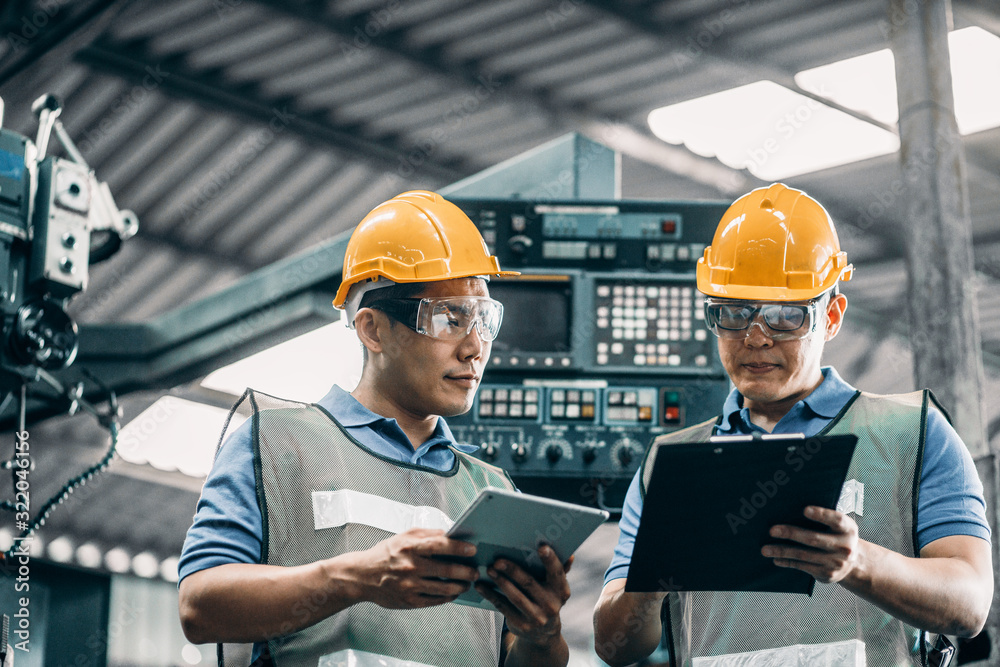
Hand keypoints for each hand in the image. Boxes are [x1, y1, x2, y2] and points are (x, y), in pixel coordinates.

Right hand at [358, 528, 478, 608]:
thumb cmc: (386, 554)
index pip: (439, 545)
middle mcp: (410, 567)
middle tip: (476, 571)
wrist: (363, 576)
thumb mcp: (403, 536)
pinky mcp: (409, 601)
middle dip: (466, 571)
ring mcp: (410, 586)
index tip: (472, 549)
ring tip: (468, 583)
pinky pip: (435, 601)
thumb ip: (427, 534)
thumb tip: (449, 534)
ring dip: (461, 586)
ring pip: (444, 589)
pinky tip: (454, 593)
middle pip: (446, 570)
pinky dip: (448, 597)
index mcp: (409, 548)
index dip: (458, 548)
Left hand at [476, 545, 572, 647]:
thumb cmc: (547, 599)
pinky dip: (490, 595)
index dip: (550, 560)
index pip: (557, 573)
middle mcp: (551, 605)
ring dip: (500, 582)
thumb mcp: (556, 587)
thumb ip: (560, 570)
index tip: (542, 547)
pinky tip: (480, 585)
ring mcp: (535, 617)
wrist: (543, 634)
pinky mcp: (520, 624)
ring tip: (489, 570)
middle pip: (530, 584)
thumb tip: (570, 555)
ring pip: (515, 596)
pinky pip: (503, 607)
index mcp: (561, 591)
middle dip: (513, 570)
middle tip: (498, 560)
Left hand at [762, 506, 861, 583]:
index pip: (836, 520)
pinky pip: (803, 567)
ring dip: (782, 551)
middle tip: (772, 530)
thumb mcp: (840, 526)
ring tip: (765, 549)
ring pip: (804, 555)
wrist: (854, 563)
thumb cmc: (838, 537)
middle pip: (814, 539)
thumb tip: (791, 510)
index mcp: (848, 529)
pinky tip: (776, 559)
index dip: (822, 515)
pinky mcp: (827, 574)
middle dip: (791, 534)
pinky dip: (787, 562)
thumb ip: (824, 519)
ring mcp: (835, 563)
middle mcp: (844, 547)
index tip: (805, 510)